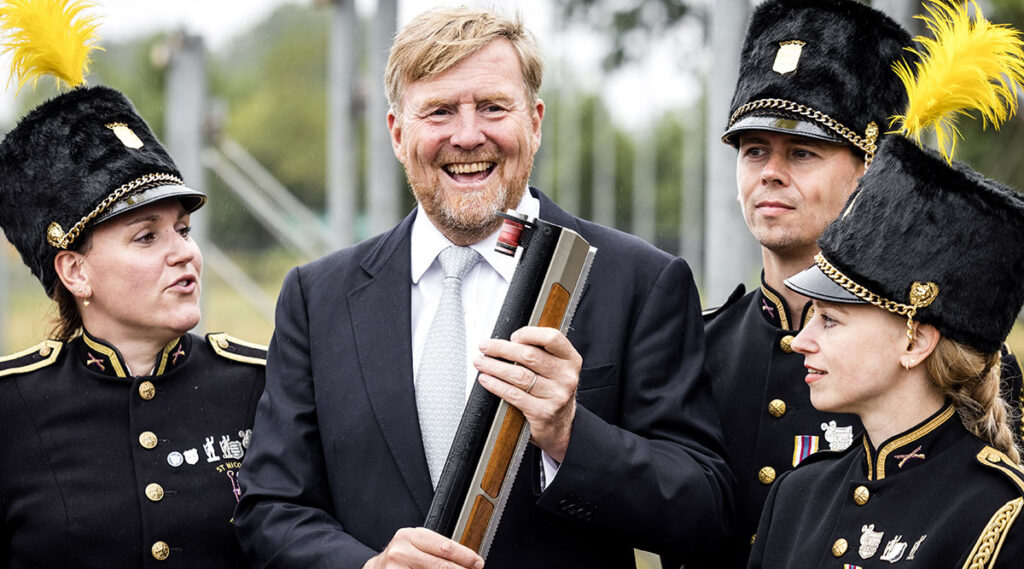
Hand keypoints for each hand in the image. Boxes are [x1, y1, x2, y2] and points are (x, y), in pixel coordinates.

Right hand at [363, 527, 483, 568]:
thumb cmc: (399, 558)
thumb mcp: (415, 546)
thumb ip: (436, 549)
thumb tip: (466, 560)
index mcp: (410, 536)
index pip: (444, 547)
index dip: (465, 556)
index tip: (478, 563)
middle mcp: (401, 551)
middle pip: (441, 565)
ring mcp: (396, 568)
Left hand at [474, 326, 580, 461]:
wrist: (561, 425)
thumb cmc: (553, 390)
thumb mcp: (556, 368)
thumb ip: (540, 352)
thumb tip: (509, 341)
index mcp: (571, 359)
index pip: (552, 338)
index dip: (529, 334)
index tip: (512, 336)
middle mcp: (566, 376)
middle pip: (530, 356)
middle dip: (501, 348)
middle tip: (484, 346)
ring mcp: (556, 395)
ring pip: (519, 375)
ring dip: (494, 366)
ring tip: (480, 362)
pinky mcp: (542, 411)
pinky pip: (514, 394)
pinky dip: (496, 385)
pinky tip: (486, 379)